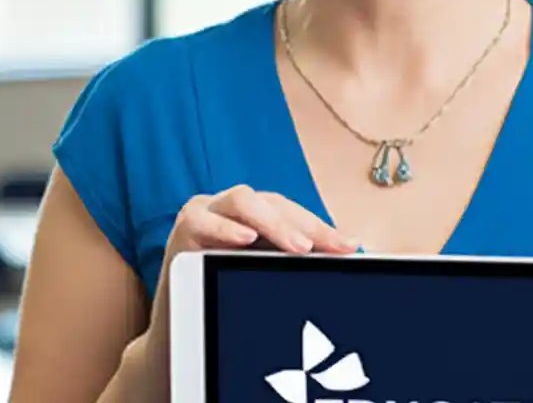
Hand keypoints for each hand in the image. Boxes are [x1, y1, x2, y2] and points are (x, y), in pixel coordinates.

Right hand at [124, 185, 356, 401]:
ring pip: (244, 200)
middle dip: (305, 225)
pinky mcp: (184, 228)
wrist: (181, 333)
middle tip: (328, 248)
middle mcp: (233, 208)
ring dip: (273, 223)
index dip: (322, 228)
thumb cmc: (228, 300)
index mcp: (256, 215)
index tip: (350, 247)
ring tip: (297, 245)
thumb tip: (347, 257)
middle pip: (274, 203)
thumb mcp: (266, 278)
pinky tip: (245, 239)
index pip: (294, 213)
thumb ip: (295, 264)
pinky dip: (225, 228)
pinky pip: (203, 220)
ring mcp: (208, 212)